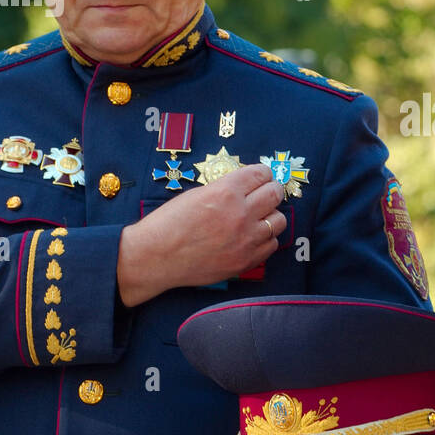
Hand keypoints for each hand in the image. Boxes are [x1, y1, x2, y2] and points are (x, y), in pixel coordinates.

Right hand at [117, 162, 288, 305]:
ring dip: (270, 216)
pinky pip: (271, 244)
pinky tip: (252, 237)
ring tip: (258, 218)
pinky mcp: (246, 260)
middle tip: (265, 194)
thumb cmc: (170, 223)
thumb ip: (226, 189)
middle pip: (275, 194)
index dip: (263, 174)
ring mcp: (246, 239)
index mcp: (226, 191)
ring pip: (279, 220)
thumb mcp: (197, 194)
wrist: (156, 257)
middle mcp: (240, 213)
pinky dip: (265, 239)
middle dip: (271, 191)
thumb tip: (247, 187)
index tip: (261, 178)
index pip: (262, 174)